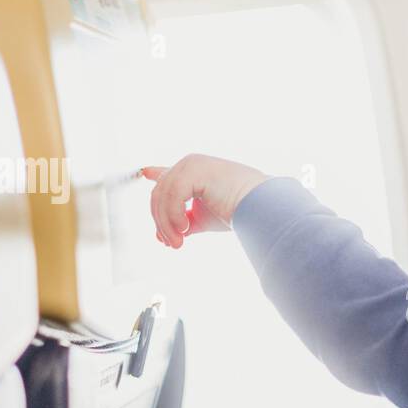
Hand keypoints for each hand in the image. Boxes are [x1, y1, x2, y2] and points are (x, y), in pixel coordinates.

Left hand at [144, 154, 270, 247]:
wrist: (261, 206)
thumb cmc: (240, 212)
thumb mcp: (204, 218)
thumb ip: (184, 222)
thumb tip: (162, 236)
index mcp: (195, 172)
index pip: (170, 174)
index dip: (156, 173)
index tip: (145, 172)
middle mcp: (191, 163)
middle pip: (160, 193)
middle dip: (162, 221)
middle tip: (172, 244)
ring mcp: (191, 164)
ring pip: (163, 196)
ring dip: (167, 223)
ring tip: (178, 242)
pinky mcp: (194, 170)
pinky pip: (172, 196)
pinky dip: (174, 215)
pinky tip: (185, 229)